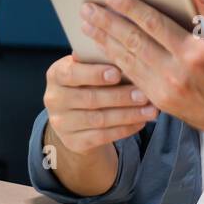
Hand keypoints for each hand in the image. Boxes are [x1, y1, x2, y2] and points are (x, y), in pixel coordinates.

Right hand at [42, 54, 157, 155]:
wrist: (75, 116)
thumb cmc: (88, 82)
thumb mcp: (88, 69)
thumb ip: (100, 63)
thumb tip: (127, 60)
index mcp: (56, 74)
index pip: (71, 73)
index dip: (94, 74)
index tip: (117, 73)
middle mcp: (54, 99)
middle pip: (90, 99)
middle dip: (120, 97)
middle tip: (144, 95)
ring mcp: (61, 123)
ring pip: (98, 120)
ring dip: (127, 115)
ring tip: (150, 110)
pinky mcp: (73, 142)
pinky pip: (102, 137)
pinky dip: (124, 129)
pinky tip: (141, 122)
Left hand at [78, 0, 203, 147]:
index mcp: (194, 53)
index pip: (153, 23)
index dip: (129, 7)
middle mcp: (176, 72)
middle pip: (132, 41)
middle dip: (107, 22)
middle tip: (86, 7)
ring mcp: (165, 90)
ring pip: (127, 61)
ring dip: (104, 41)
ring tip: (86, 24)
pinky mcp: (160, 103)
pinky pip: (132, 78)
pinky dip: (114, 63)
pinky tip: (101, 50)